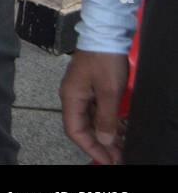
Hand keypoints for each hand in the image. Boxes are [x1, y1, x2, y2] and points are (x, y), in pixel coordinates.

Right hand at [60, 50, 127, 164]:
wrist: (106, 33)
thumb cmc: (104, 59)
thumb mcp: (109, 92)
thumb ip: (105, 118)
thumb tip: (103, 140)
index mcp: (71, 97)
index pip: (75, 130)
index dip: (90, 148)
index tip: (107, 159)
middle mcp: (73, 96)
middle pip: (83, 127)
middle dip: (100, 144)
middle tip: (118, 156)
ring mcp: (82, 91)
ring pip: (92, 120)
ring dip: (105, 134)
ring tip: (122, 146)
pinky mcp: (92, 86)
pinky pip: (97, 110)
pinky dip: (108, 122)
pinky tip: (120, 129)